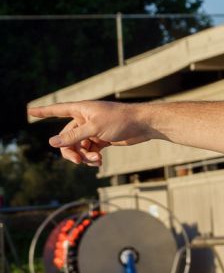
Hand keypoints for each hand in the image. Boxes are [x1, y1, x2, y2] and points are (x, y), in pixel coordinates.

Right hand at [27, 101, 153, 166]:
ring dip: (84, 156)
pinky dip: (91, 158)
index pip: (57, 110)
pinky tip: (99, 162)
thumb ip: (73, 136)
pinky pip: (89, 150)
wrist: (144, 125)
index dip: (43, 112)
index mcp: (81, 110)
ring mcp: (93, 130)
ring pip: (78, 146)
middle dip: (70, 151)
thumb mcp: (94, 129)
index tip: (29, 112)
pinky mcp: (102, 139)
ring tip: (96, 161)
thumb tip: (52, 142)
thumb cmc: (121, 120)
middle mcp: (85, 119)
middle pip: (67, 137)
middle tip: (77, 161)